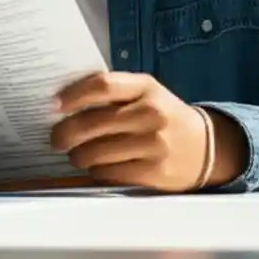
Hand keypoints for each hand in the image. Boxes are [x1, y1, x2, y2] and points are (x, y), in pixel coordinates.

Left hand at [51, 72, 246, 191]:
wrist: (205, 147)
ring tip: (78, 155)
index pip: (101, 85)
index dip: (71, 95)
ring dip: (78, 156)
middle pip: (92, 123)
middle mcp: (151, 113)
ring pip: (95, 152)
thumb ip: (111, 92)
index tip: (53, 106)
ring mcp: (154, 144)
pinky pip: (108, 173)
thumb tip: (62, 101)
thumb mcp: (145, 93)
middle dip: (64, 134)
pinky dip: (96, 171)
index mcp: (145, 87)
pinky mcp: (155, 171)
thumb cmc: (161, 116)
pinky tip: (99, 167)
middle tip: (55, 139)